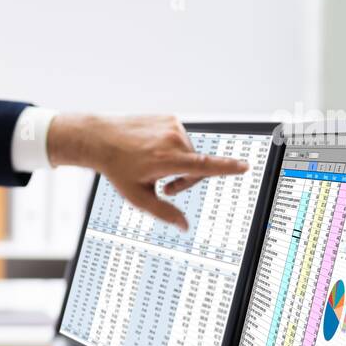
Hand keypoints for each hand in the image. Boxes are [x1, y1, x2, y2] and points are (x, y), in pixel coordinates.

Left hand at [46, 113, 249, 229]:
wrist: (101, 138)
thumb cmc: (118, 169)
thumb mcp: (137, 197)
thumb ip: (163, 212)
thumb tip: (184, 226)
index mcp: (167, 160)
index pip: (203, 166)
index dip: (226, 168)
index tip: (245, 166)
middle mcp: (173, 139)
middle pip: (198, 167)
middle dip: (185, 180)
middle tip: (165, 187)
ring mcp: (173, 126)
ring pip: (191, 154)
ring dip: (179, 165)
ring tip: (156, 168)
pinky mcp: (171, 118)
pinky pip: (182, 141)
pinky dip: (173, 150)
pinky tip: (153, 152)